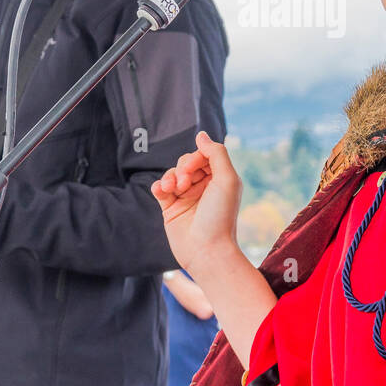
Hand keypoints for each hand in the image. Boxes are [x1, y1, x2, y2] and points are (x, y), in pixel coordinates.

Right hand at [150, 131, 241, 273]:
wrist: (206, 250)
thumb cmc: (220, 216)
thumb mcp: (226, 179)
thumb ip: (216, 153)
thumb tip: (201, 135)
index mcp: (220, 179)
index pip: (203, 155)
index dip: (195, 157)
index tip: (193, 170)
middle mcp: (204, 187)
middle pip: (186, 162)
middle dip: (183, 168)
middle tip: (185, 183)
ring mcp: (186, 197)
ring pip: (172, 174)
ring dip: (170, 177)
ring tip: (173, 188)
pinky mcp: (171, 209)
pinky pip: (160, 189)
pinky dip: (159, 186)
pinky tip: (161, 191)